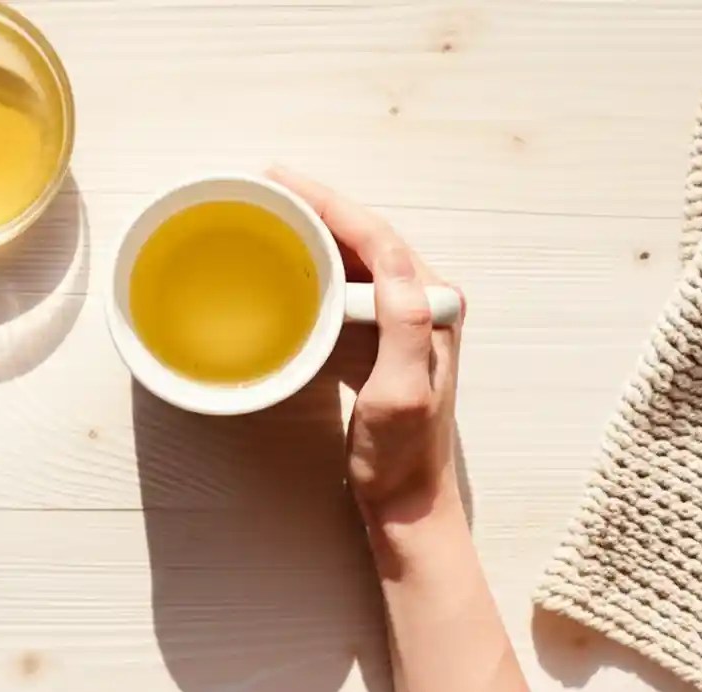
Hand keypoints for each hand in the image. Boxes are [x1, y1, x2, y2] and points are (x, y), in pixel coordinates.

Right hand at [268, 167, 464, 531]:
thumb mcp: (402, 392)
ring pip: (358, 255)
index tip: (285, 183)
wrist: (406, 498)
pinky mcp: (383, 337)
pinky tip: (295, 258)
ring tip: (277, 209)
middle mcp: (424, 303)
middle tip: (270, 185)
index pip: (380, 237)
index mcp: (432, 306)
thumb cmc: (401, 454)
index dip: (331, 203)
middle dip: (320, 204)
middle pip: (368, 236)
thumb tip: (394, 263)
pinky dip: (320, 263)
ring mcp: (404, 319)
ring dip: (319, 228)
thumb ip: (403, 327)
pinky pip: (351, 283)